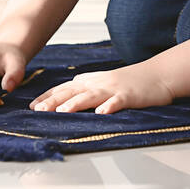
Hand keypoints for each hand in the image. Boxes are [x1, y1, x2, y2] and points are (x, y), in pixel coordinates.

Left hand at [30, 64, 174, 113]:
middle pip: (73, 92)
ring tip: (62, 112)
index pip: (64, 88)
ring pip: (91, 96)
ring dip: (75, 104)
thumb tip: (68, 88)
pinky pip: (118, 101)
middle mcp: (99, 84)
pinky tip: (102, 113)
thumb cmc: (130, 81)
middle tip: (38, 111)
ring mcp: (114, 89)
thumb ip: (86, 85)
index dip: (48, 97)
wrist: (158, 75)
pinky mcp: (129, 96)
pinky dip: (110, 106)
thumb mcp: (104, 81)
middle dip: (54, 101)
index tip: (32, 107)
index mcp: (91, 82)